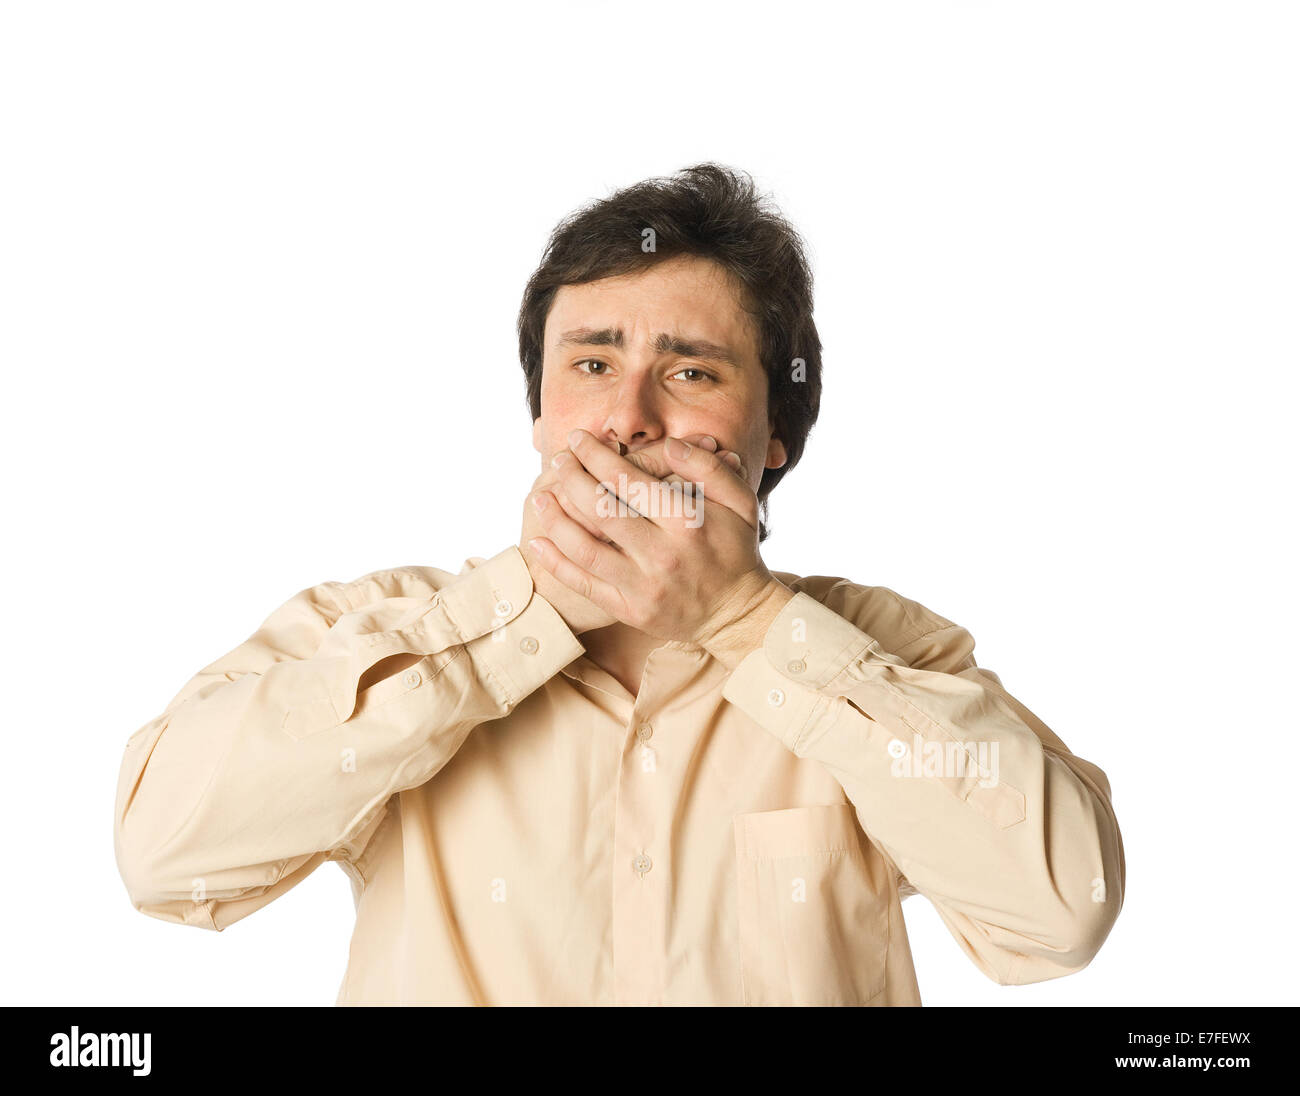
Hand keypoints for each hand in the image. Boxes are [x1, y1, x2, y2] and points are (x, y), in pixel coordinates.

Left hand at [527, 428, 786, 647]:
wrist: (737, 612)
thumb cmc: (735, 549)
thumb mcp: (739, 501)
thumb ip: (707, 466)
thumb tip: (670, 443)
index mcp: (687, 521)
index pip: (628, 478)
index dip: (596, 454)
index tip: (577, 438)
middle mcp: (662, 553)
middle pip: (600, 509)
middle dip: (571, 478)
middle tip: (557, 460)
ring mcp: (643, 586)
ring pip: (585, 548)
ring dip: (554, 519)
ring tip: (539, 497)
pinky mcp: (630, 610)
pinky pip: (584, 585)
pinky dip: (555, 563)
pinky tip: (537, 543)